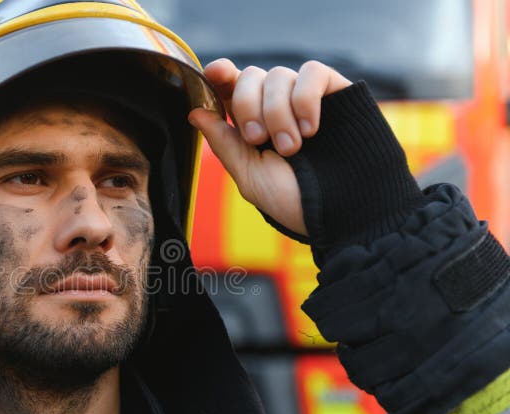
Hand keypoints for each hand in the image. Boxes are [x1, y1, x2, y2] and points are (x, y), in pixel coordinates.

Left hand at [188, 59, 351, 235]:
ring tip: (292, 148)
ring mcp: (306, 98)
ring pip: (279, 75)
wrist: (348, 212)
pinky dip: (305, 98)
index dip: (220, 74)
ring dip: (277, 112)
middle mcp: (277, 107)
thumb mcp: (251, 177)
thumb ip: (224, 143)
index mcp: (252, 125)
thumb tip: (195, 111)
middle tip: (258, 139)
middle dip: (247, 105)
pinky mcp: (336, 92)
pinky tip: (310, 129)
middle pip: (250, 76)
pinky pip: (312, 72)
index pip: (230, 86)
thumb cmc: (297, 202)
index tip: (215, 74)